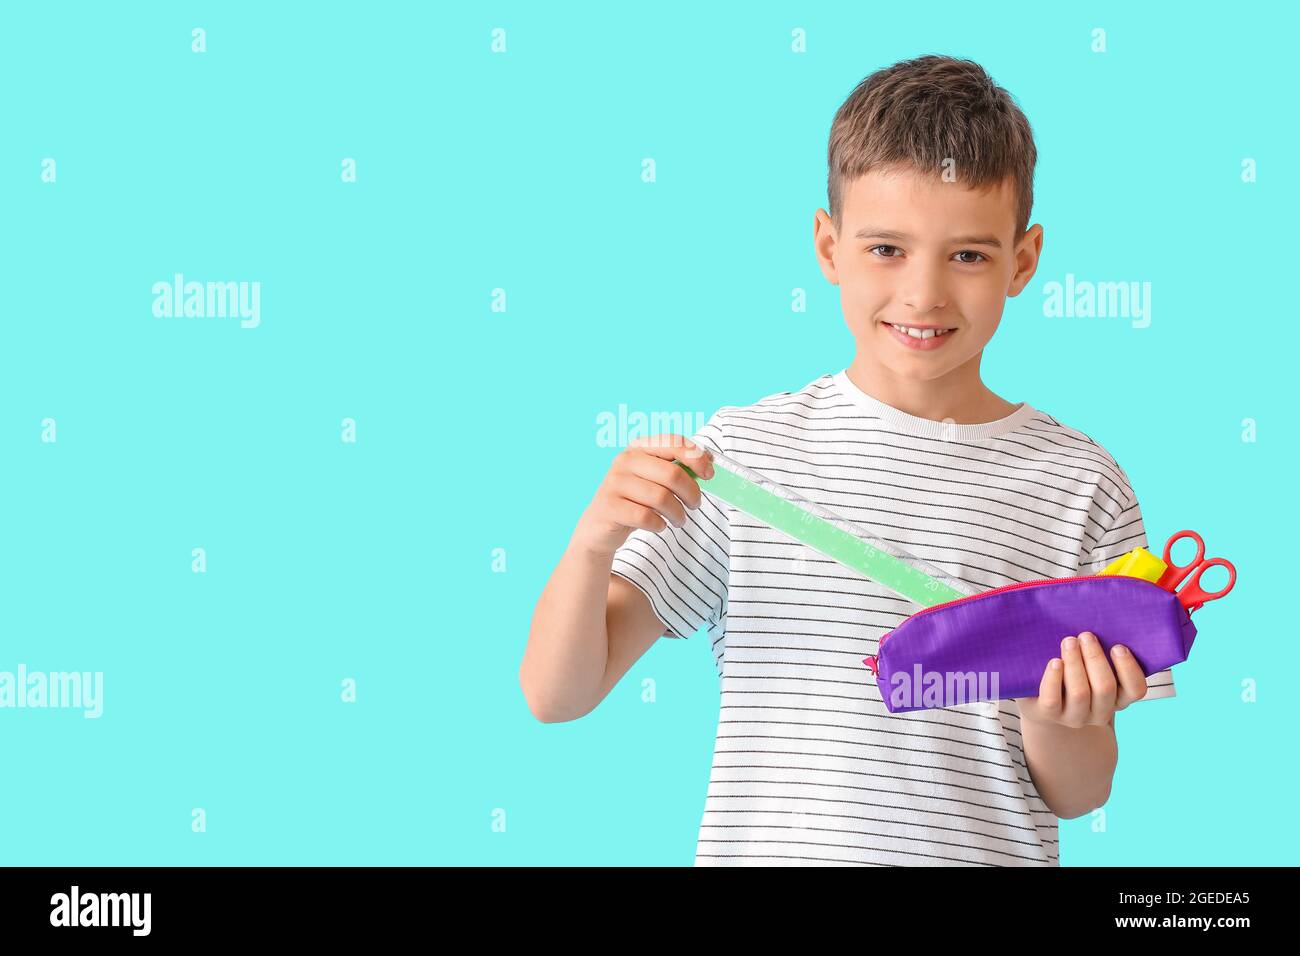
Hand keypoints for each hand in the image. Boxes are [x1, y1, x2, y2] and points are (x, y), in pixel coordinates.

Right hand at [571, 434, 713, 557]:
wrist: (600, 526)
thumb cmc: (635, 500)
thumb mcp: (655, 480)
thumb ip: (678, 468)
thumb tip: (709, 460)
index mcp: (639, 447)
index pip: (674, 442)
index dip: (697, 458)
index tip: (709, 475)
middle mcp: (625, 460)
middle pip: (672, 474)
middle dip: (691, 493)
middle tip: (695, 505)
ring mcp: (614, 483)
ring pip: (661, 498)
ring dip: (678, 514)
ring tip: (679, 520)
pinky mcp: (609, 506)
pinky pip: (646, 517)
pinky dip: (660, 524)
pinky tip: (659, 525)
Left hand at [1014, 632, 1148, 726]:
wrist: (1044, 704)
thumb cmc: (1074, 674)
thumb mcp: (1092, 665)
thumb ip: (1102, 650)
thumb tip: (1103, 617)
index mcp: (1118, 699)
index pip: (1136, 689)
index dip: (1128, 667)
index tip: (1117, 646)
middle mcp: (1100, 712)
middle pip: (1105, 688)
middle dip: (1095, 658)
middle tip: (1086, 635)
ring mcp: (1074, 716)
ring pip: (1080, 693)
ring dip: (1075, 663)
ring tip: (1069, 641)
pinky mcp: (1049, 714)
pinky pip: (1053, 699)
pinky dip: (1054, 678)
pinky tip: (1055, 661)